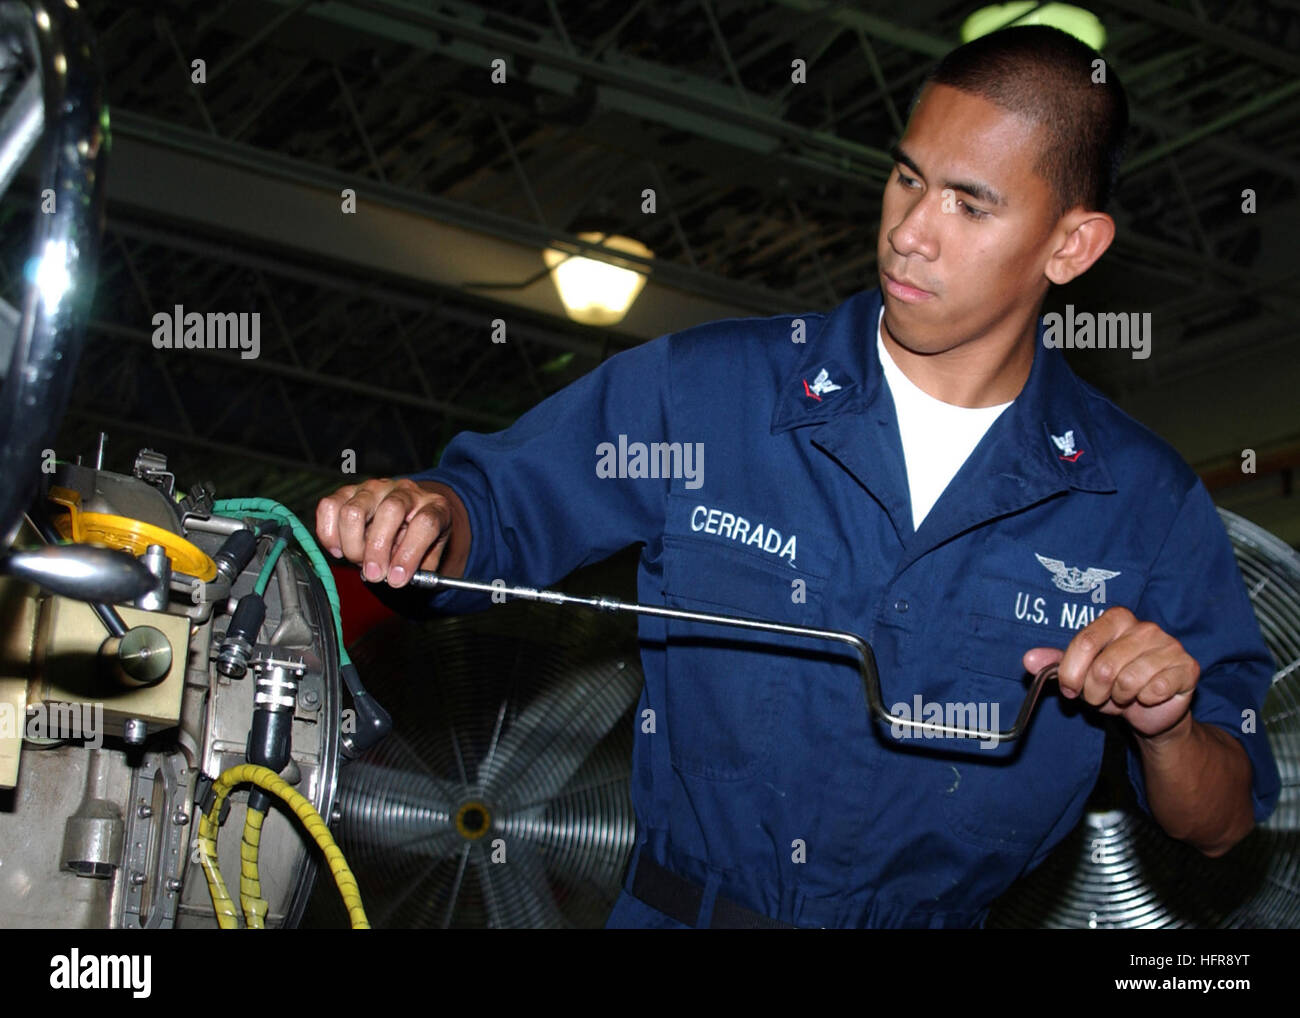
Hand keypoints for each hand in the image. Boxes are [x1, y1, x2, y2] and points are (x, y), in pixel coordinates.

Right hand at [315, 477, 456, 587]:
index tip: (397, 579)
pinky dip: (329, 534)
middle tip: (374, 574)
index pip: (425, 523)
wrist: (409, 511)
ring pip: (354, 510)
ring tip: (359, 561)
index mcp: (433, 505)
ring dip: (352, 545)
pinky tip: (340, 549)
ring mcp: (375, 488)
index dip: (409, 554)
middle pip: (390, 511)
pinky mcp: (348, 491)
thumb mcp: (431, 552)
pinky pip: (329, 506)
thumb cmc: (418, 535)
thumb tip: (396, 579)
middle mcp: (405, 491)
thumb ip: (419, 567)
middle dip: (377, 550)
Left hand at [1023, 606, 1197, 739]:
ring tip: (1125, 695)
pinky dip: (1146, 700)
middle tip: (1101, 696)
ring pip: (1128, 680)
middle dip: (1095, 691)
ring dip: (1120, 698)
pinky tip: (1149, 696)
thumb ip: (1056, 665)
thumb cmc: (1113, 687)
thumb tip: (1028, 659)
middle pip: (1104, 665)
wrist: (1151, 712)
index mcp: (1117, 619)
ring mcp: (1169, 645)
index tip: (1070, 689)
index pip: (1085, 642)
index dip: (1072, 672)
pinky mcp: (1187, 667)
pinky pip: (1155, 689)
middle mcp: (1145, 627)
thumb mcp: (1081, 675)